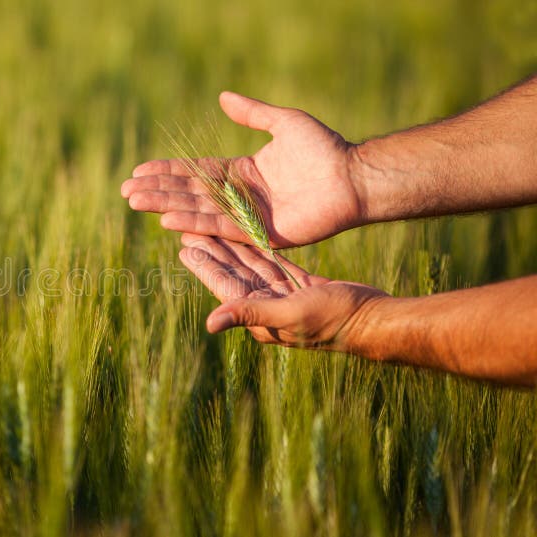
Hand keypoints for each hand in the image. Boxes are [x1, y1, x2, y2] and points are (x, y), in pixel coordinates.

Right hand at [122, 92, 362, 247]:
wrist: (352, 176)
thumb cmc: (324, 149)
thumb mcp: (283, 122)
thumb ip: (252, 113)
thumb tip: (222, 96)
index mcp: (242, 173)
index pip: (196, 173)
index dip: (168, 172)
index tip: (139, 170)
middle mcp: (240, 197)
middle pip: (190, 193)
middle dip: (158, 191)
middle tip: (126, 190)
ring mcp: (248, 218)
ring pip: (198, 211)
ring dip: (166, 207)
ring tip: (135, 202)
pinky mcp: (259, 235)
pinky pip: (221, 229)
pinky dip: (194, 224)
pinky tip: (167, 219)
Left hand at [178, 233, 386, 349]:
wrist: (373, 321)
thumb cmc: (334, 319)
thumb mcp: (291, 313)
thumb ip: (251, 314)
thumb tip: (210, 324)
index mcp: (259, 314)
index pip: (225, 285)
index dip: (205, 265)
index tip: (185, 246)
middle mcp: (267, 306)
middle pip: (234, 273)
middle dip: (213, 252)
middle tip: (189, 229)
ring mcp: (284, 296)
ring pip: (252, 266)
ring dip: (232, 249)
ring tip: (212, 230)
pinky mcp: (300, 286)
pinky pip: (274, 265)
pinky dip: (259, 250)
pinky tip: (248, 237)